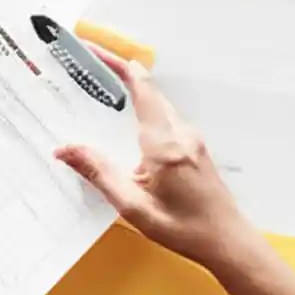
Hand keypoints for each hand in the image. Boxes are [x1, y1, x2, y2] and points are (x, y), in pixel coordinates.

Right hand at [55, 51, 257, 268]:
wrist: (229, 243)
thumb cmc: (185, 229)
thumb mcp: (133, 207)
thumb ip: (99, 173)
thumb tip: (66, 149)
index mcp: (164, 144)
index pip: (141, 89)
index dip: (117, 65)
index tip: (93, 51)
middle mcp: (181, 134)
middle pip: (147, 92)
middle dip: (117, 76)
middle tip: (87, 71)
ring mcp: (191, 139)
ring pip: (157, 106)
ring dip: (130, 96)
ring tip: (100, 96)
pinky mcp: (194, 148)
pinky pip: (164, 121)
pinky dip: (142, 115)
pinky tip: (126, 130)